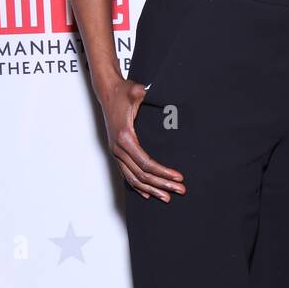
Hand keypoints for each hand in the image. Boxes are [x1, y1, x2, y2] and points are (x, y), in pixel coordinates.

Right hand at [99, 79, 185, 201]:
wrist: (108, 91)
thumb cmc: (123, 91)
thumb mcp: (135, 90)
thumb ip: (141, 93)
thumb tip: (148, 92)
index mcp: (125, 138)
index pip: (146, 163)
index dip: (163, 172)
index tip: (178, 177)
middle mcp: (119, 149)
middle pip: (142, 175)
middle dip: (162, 184)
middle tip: (180, 190)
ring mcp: (116, 152)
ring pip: (134, 178)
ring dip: (152, 189)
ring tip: (167, 197)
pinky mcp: (117, 152)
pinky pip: (127, 174)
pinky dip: (137, 186)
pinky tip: (148, 193)